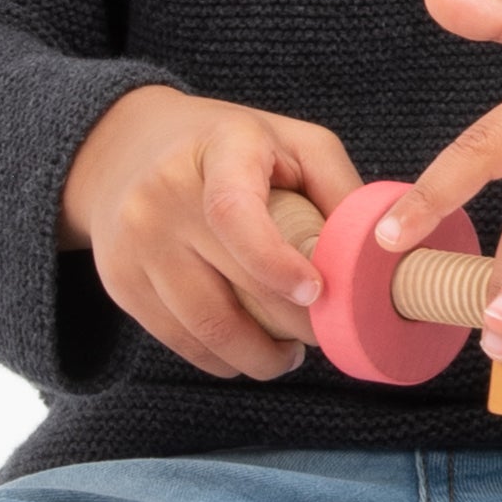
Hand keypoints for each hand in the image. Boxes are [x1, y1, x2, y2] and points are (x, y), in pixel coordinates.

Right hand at [60, 84, 364, 380]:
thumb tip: (381, 253)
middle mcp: (163, 196)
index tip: (316, 291)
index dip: (275, 263)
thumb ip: (339, 187)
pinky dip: (224, 360)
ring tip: (292, 351)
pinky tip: (251, 351)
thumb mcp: (291, 141)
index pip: (234, 214)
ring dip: (262, 358)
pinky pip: (181, 342)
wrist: (125, 147)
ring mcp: (134, 243)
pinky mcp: (119, 282)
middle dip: (296, 326)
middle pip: (234, 287)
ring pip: (207, 330)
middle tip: (330, 334)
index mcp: (218, 150)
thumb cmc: (229, 147)